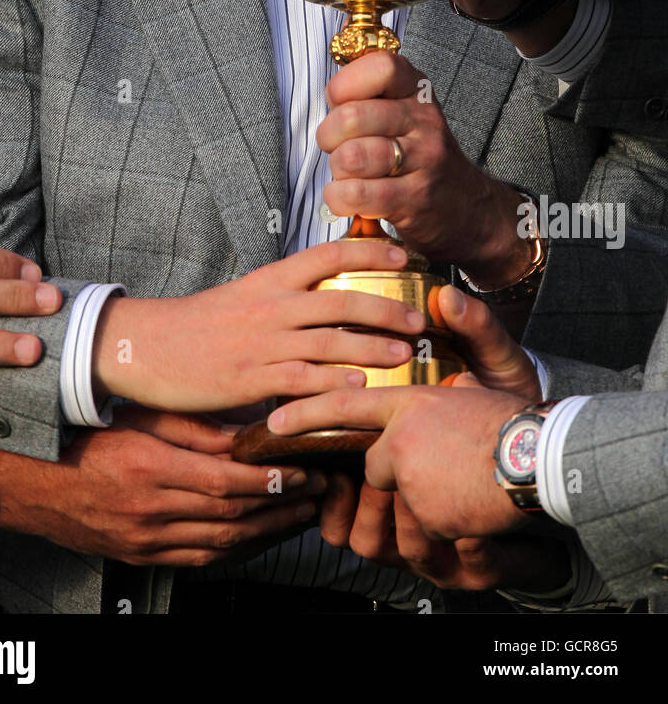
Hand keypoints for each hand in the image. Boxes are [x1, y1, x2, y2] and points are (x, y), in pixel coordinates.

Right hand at [0, 406, 325, 566]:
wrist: (34, 484)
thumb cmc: (88, 439)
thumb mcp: (140, 417)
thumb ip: (193, 427)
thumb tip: (244, 433)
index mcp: (150, 467)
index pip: (226, 479)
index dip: (270, 478)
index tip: (302, 469)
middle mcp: (150, 509)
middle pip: (232, 513)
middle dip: (281, 505)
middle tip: (316, 492)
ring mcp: (146, 539)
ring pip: (222, 542)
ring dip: (268, 531)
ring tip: (300, 516)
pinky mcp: (143, 556)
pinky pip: (200, 559)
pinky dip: (237, 550)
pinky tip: (261, 537)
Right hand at [92, 240, 420, 409]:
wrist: (146, 346)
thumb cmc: (198, 325)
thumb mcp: (243, 298)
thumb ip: (283, 297)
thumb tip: (325, 301)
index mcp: (271, 279)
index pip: (328, 253)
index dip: (370, 249)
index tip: (403, 253)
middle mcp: (273, 305)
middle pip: (343, 298)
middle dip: (387, 306)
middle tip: (419, 318)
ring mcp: (265, 342)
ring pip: (333, 340)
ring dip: (375, 347)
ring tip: (407, 354)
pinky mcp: (253, 378)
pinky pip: (304, 379)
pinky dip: (336, 383)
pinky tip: (362, 388)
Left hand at [266, 292, 565, 589]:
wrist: (543, 462)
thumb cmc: (514, 420)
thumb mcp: (486, 372)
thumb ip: (461, 336)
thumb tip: (447, 294)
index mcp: (410, 401)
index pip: (346, 405)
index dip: (307, 414)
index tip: (274, 422)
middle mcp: (401, 436)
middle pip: (374, 463)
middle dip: (393, 472)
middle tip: (424, 471)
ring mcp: (410, 473)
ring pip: (400, 493)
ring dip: (426, 495)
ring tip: (460, 483)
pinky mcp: (424, 508)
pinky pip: (423, 521)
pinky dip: (444, 519)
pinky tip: (468, 503)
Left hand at [318, 52, 529, 285]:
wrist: (466, 205)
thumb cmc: (418, 154)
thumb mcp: (404, 111)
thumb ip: (369, 94)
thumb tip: (331, 92)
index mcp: (418, 91)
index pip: (381, 67)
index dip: (346, 84)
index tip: (338, 102)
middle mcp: (425, 121)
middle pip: (352, 116)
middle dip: (328, 135)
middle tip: (334, 146)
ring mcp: (424, 160)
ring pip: (352, 157)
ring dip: (337, 170)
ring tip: (346, 174)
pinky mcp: (415, 198)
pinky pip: (358, 194)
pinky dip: (338, 197)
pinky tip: (345, 196)